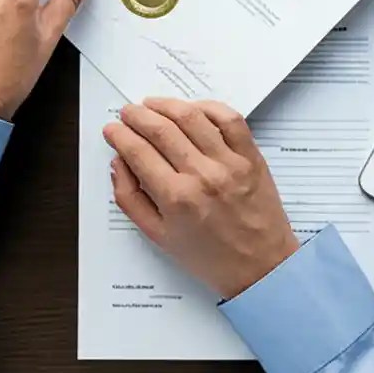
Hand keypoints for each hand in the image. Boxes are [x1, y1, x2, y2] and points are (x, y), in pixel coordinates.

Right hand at [104, 98, 299, 298]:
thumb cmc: (209, 257)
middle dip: (137, 115)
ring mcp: (229, 163)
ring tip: (152, 104)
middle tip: (127, 112)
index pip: (138, 152)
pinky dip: (208, 106)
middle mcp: (202, 176)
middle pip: (161, 129)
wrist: (261, 268)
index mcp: (176, 199)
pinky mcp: (251, 157)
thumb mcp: (158, 236)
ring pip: (192, 117)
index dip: (119, 135)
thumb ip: (130, 198)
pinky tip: (192, 108)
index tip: (112, 129)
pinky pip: (230, 119)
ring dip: (166, 105)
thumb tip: (118, 163)